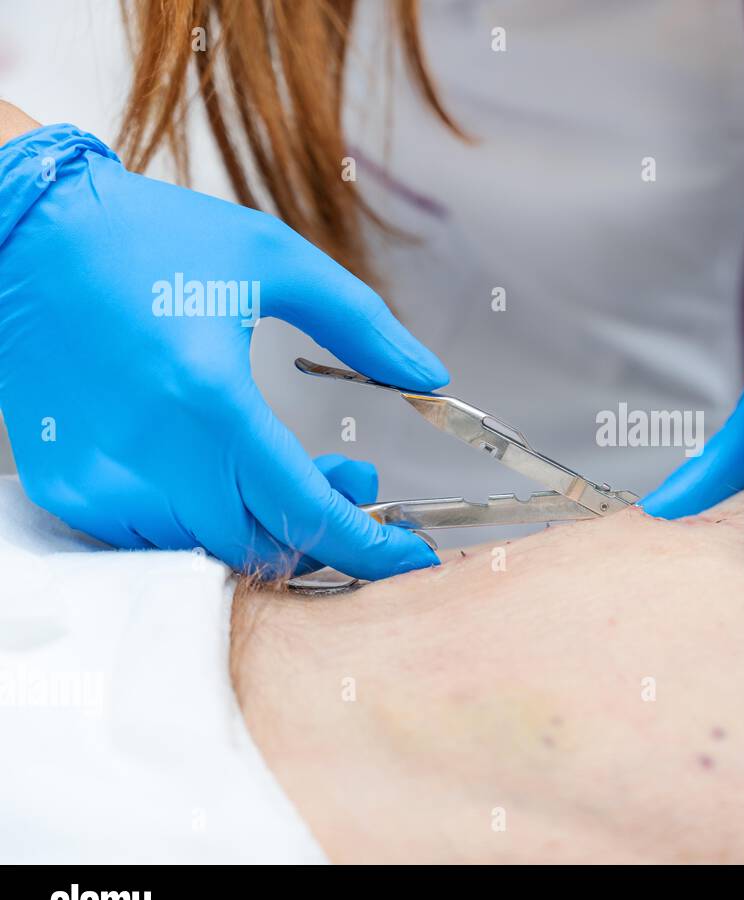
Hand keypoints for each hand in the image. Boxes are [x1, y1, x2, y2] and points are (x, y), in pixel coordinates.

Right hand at [0, 125, 447, 578]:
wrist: (24, 228)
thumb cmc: (145, 236)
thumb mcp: (273, 259)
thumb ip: (363, 325)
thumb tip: (431, 376)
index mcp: (207, 401)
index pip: (305, 514)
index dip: (370, 547)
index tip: (414, 556)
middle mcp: (148, 456)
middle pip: (262, 546)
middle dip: (325, 529)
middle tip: (359, 480)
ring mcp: (98, 480)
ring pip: (209, 549)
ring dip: (267, 524)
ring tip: (294, 464)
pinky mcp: (66, 485)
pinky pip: (154, 537)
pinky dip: (206, 520)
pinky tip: (226, 470)